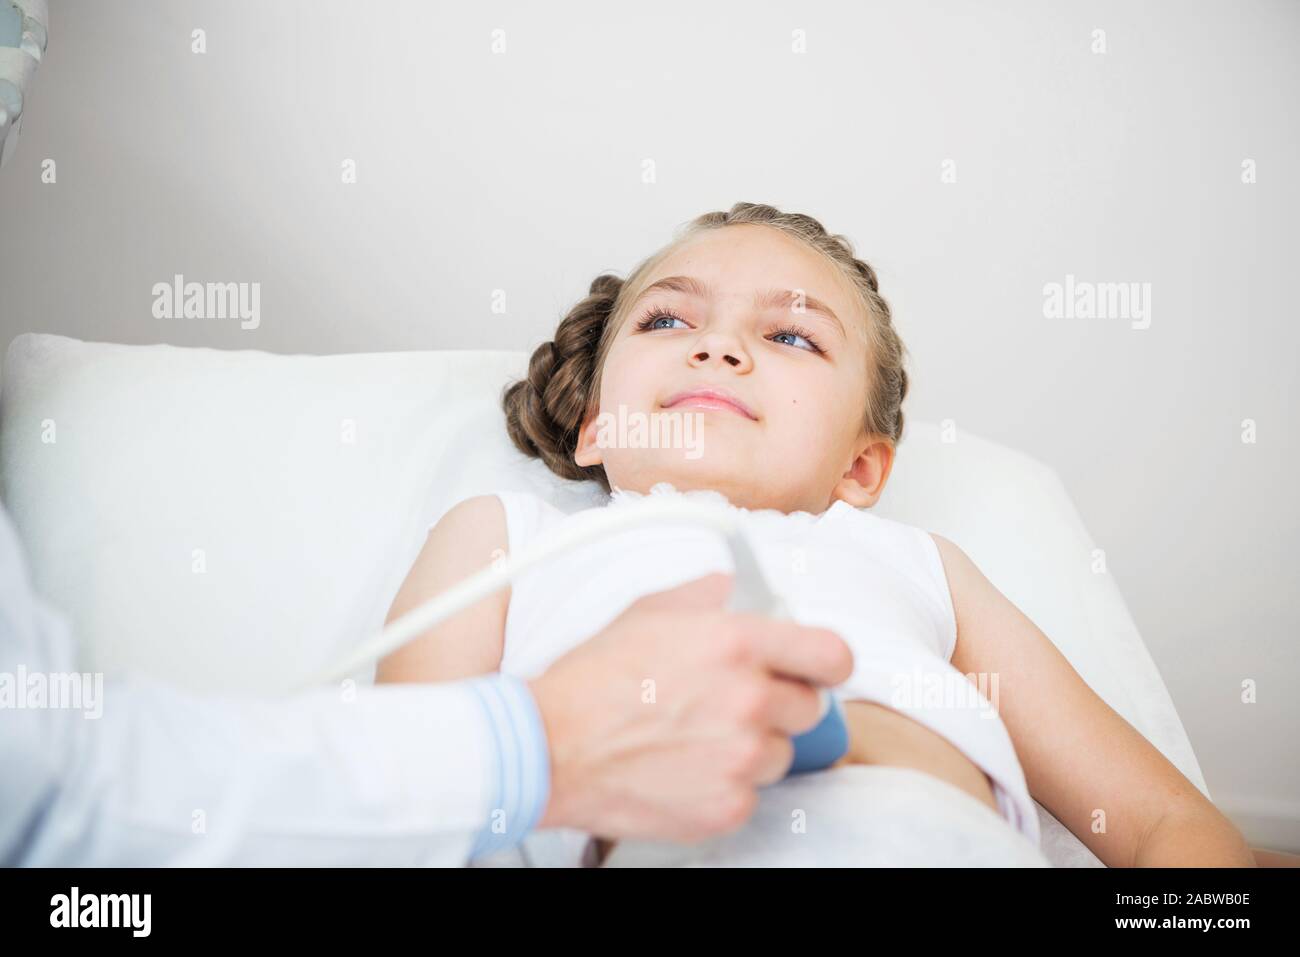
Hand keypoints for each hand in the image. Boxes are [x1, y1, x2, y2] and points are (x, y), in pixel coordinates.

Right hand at [527, 572, 852, 842]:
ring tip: (698, 736)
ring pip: (781, 754)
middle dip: (779, 704)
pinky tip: (684, 766)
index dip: (827, 662)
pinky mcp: (726, 806)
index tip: (817, 668)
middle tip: (734, 702)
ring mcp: (741, 758)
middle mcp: (748, 700)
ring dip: (752, 746)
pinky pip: (751, 793)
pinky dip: (725, 784)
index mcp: (737, 643)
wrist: (549, 747)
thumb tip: (734, 587)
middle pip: (809, 708)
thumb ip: (706, 594)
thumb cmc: (591, 680)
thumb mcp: (648, 612)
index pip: (832, 655)